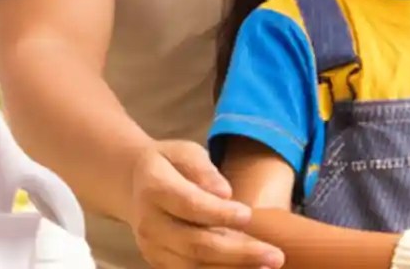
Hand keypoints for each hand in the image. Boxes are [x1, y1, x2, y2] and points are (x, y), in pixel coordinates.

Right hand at [128, 140, 285, 267]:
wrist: (133, 185)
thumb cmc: (169, 164)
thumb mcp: (185, 152)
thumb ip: (204, 169)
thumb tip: (225, 193)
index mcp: (154, 189)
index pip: (190, 205)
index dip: (219, 214)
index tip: (248, 215)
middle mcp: (149, 224)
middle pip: (195, 244)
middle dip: (238, 253)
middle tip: (275, 256)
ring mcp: (152, 248)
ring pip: (193, 266)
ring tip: (267, 267)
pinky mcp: (160, 262)